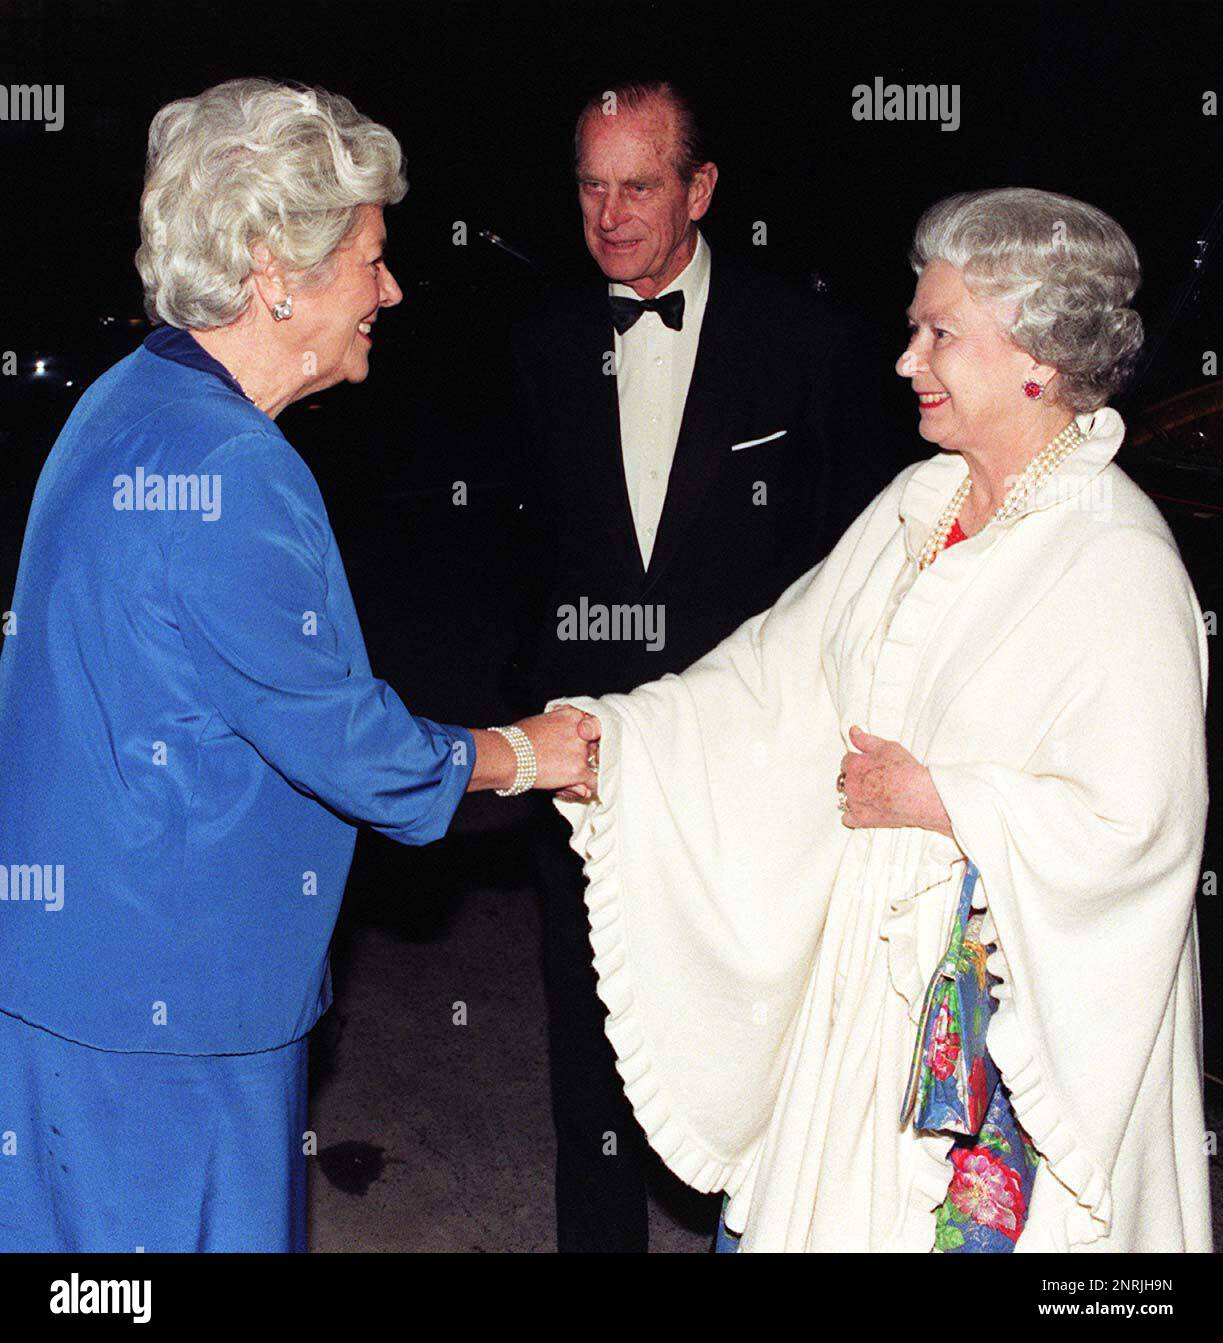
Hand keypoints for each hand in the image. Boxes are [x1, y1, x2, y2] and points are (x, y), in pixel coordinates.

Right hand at [517, 705, 600, 798]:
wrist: (507, 755)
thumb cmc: (517, 741)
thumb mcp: (541, 728)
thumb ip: (561, 741)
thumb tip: (570, 751)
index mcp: (573, 715)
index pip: (594, 725)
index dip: (590, 737)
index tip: (586, 744)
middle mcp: (581, 731)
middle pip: (595, 745)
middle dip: (587, 756)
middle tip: (572, 764)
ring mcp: (581, 751)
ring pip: (594, 764)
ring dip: (584, 772)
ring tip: (564, 775)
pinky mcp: (578, 770)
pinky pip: (594, 781)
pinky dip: (589, 787)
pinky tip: (582, 788)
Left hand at [838, 725, 952, 835]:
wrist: (920, 796)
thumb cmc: (906, 771)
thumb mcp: (887, 747)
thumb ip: (865, 740)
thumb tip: (852, 731)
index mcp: (854, 765)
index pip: (846, 761)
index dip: (859, 762)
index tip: (870, 766)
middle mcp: (850, 784)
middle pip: (846, 779)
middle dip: (857, 778)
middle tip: (876, 780)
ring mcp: (855, 803)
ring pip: (847, 797)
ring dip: (856, 796)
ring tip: (875, 795)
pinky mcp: (861, 820)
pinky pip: (848, 818)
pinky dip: (854, 815)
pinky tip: (866, 810)